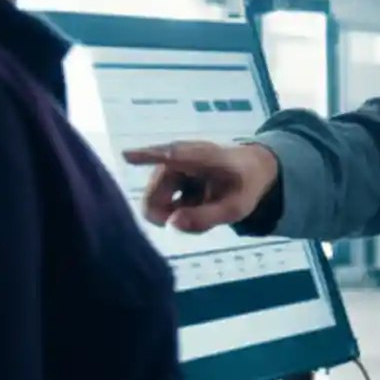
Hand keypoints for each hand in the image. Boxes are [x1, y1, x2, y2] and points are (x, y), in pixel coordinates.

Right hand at [122, 141, 279, 233]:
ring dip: (174, 212)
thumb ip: (206, 217)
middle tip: (186, 223)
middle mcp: (181, 158)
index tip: (126, 155)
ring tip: (204, 209)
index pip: (173, 155)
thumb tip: (171, 224)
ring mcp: (172, 165)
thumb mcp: (235, 208)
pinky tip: (198, 206)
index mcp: (204, 158)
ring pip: (157, 199)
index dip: (149, 156)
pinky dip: (177, 209)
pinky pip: (162, 199)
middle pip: (155, 193)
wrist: (252, 168)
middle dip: (165, 214)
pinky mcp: (169, 174)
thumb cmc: (246, 184)